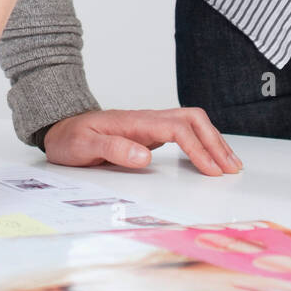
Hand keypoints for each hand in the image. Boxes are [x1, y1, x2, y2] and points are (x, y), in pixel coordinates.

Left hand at [43, 108, 242, 174]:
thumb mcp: (82, 147)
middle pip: (191, 119)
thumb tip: (145, 156)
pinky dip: (202, 143)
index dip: (197, 149)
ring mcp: (149, 125)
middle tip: (231, 169)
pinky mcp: (149, 134)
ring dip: (213, 141)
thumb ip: (112, 149)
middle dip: (215, 142)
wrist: (59, 129)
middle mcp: (146, 120)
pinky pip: (184, 132)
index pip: (176, 129)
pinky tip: (210, 159)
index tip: (211, 171)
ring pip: (190, 123)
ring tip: (230, 165)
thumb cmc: (69, 138)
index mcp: (133, 122)